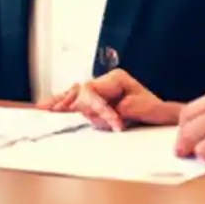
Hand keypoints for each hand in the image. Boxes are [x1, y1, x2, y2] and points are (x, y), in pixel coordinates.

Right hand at [38, 70, 179, 130]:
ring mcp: (99, 89)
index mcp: (116, 79)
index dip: (101, 110)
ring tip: (42, 109)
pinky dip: (60, 104)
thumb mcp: (142, 109)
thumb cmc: (153, 110)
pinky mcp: (95, 100)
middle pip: (81, 92)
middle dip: (72, 105)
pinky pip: (74, 100)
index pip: (98, 93)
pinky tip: (45, 107)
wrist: (162, 115)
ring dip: (59, 103)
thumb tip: (97, 112)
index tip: (114, 124)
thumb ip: (120, 109)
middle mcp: (105, 81)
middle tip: (54, 113)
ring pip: (74, 95)